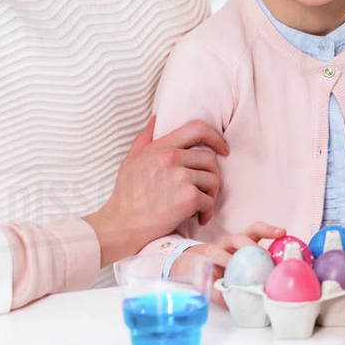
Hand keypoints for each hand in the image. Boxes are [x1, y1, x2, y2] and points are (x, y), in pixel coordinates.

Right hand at [84, 116, 228, 264]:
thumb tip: (157, 118)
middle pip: (210, 158)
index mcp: (161, 147)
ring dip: (210, 194)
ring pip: (213, 180)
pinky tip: (199, 217)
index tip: (223, 149)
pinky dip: (207, 212)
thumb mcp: (131, 160)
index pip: (198, 128)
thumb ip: (145, 138)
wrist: (121, 226)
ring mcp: (181, 177)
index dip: (216, 137)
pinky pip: (210, 201)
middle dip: (212, 175)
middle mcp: (171, 158)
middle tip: (205, 190)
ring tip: (200, 205)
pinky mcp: (188, 198)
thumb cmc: (126, 196)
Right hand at [178, 221, 285, 305]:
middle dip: (251, 246)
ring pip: (217, 252)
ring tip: (238, 278)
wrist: (189, 264)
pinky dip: (213, 288)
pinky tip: (221, 296)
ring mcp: (209, 254)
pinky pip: (203, 275)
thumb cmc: (220, 263)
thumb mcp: (238, 260)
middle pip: (238, 238)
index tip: (282, 232)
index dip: (268, 229)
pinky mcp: (197, 267)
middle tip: (264, 257)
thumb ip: (254, 268)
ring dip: (227, 262)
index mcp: (239, 242)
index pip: (255, 230)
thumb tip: (272, 287)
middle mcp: (225, 244)